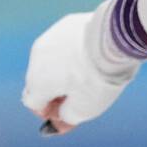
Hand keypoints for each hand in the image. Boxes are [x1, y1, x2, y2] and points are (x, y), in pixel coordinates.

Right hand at [21, 10, 137, 134]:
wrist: (114, 40)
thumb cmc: (98, 78)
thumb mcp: (85, 108)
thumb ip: (68, 118)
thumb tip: (59, 121)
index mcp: (37, 80)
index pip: (32, 102)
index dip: (47, 111)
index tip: (65, 112)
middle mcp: (37, 57)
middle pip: (39, 80)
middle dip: (55, 91)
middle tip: (80, 96)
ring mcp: (50, 37)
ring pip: (51, 60)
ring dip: (63, 70)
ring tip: (90, 75)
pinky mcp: (66, 25)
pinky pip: (64, 44)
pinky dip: (73, 53)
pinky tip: (93, 57)